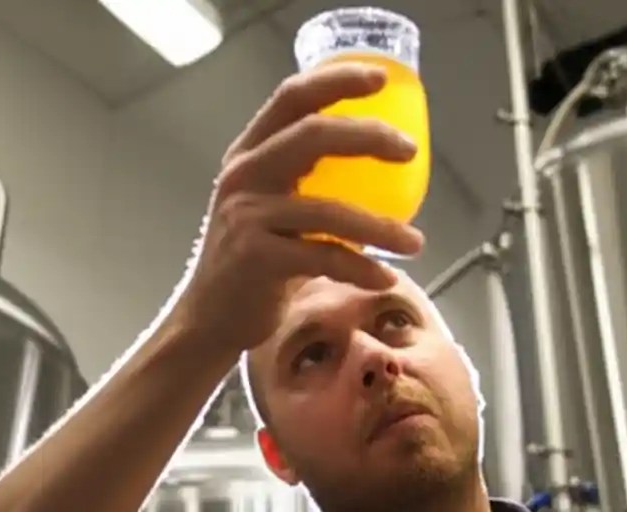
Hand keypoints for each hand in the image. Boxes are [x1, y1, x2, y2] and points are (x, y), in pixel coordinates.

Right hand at [175, 62, 425, 353]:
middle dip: (368, 136)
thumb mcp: (273, 206)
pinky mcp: (255, 257)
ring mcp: (246, 216)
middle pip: (313, 135)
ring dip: (380, 227)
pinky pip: (323, 257)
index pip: (292, 98)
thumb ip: (308, 179)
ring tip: (416, 243)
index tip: (380, 79)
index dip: (336, 79)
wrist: (210, 318)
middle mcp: (243, 175)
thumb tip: (382, 162)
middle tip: (409, 151)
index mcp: (250, 153)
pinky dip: (361, 269)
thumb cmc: (257, 261)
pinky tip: (384, 279)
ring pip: (327, 210)